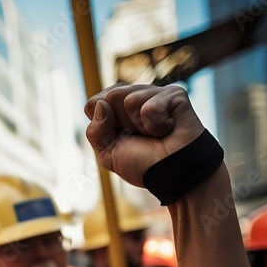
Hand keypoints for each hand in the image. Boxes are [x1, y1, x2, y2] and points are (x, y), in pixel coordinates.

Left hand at [84, 84, 204, 187]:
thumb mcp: (108, 154)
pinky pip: (150, 107)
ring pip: (129, 99)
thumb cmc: (143, 164)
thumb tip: (101, 104)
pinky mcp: (174, 93)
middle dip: (122, 124)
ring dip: (141, 126)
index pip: (92, 103)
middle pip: (110, 97)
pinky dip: (157, 125)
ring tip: (156, 133)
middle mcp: (135, 96)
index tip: (120, 138)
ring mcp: (155, 93)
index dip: (102, 126)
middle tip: (141, 137)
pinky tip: (170, 128)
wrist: (173, 174)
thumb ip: (95, 132)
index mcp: (116, 108)